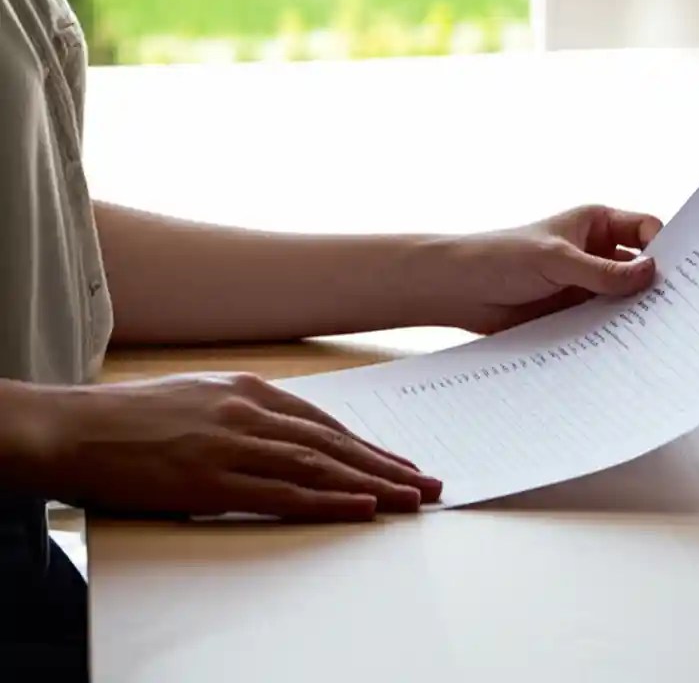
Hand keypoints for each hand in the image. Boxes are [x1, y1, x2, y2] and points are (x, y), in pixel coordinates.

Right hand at [34, 373, 440, 520]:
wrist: (71, 428)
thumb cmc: (130, 417)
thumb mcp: (199, 396)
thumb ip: (246, 411)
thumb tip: (289, 433)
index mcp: (247, 389)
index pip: (325, 423)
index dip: (368, 446)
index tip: (402, 463)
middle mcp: (248, 412)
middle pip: (333, 444)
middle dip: (387, 465)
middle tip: (428, 484)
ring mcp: (231, 445)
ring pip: (319, 466)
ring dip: (372, 484)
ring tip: (411, 499)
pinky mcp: (210, 480)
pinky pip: (282, 494)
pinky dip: (328, 500)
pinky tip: (361, 507)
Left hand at [433, 205, 663, 333]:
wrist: (459, 291)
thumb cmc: (500, 258)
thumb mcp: (557, 260)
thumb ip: (604, 271)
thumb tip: (650, 273)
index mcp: (596, 223)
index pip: (646, 231)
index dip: (665, 247)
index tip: (680, 270)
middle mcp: (597, 252)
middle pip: (641, 267)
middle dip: (656, 284)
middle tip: (677, 306)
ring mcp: (588, 284)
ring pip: (625, 298)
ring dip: (636, 312)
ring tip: (658, 332)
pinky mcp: (576, 313)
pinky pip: (605, 323)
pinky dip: (616, 332)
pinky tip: (629, 346)